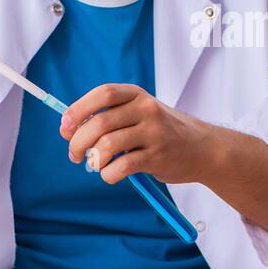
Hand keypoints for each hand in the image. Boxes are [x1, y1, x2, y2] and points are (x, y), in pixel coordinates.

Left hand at [60, 84, 218, 185]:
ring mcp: (154, 133)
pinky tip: (111, 175)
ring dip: (92, 160)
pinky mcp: (157, 157)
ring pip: (108, 145)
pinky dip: (108, 174)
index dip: (79, 108)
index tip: (65, 125)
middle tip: (74, 154)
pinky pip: (122, 167)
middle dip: (78, 141)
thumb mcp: (140, 114)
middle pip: (100, 122)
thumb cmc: (163, 132)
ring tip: (95, 165)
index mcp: (138, 95)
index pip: (103, 94)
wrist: (202, 148)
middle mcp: (146, 110)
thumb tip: (68, 129)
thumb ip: (109, 118)